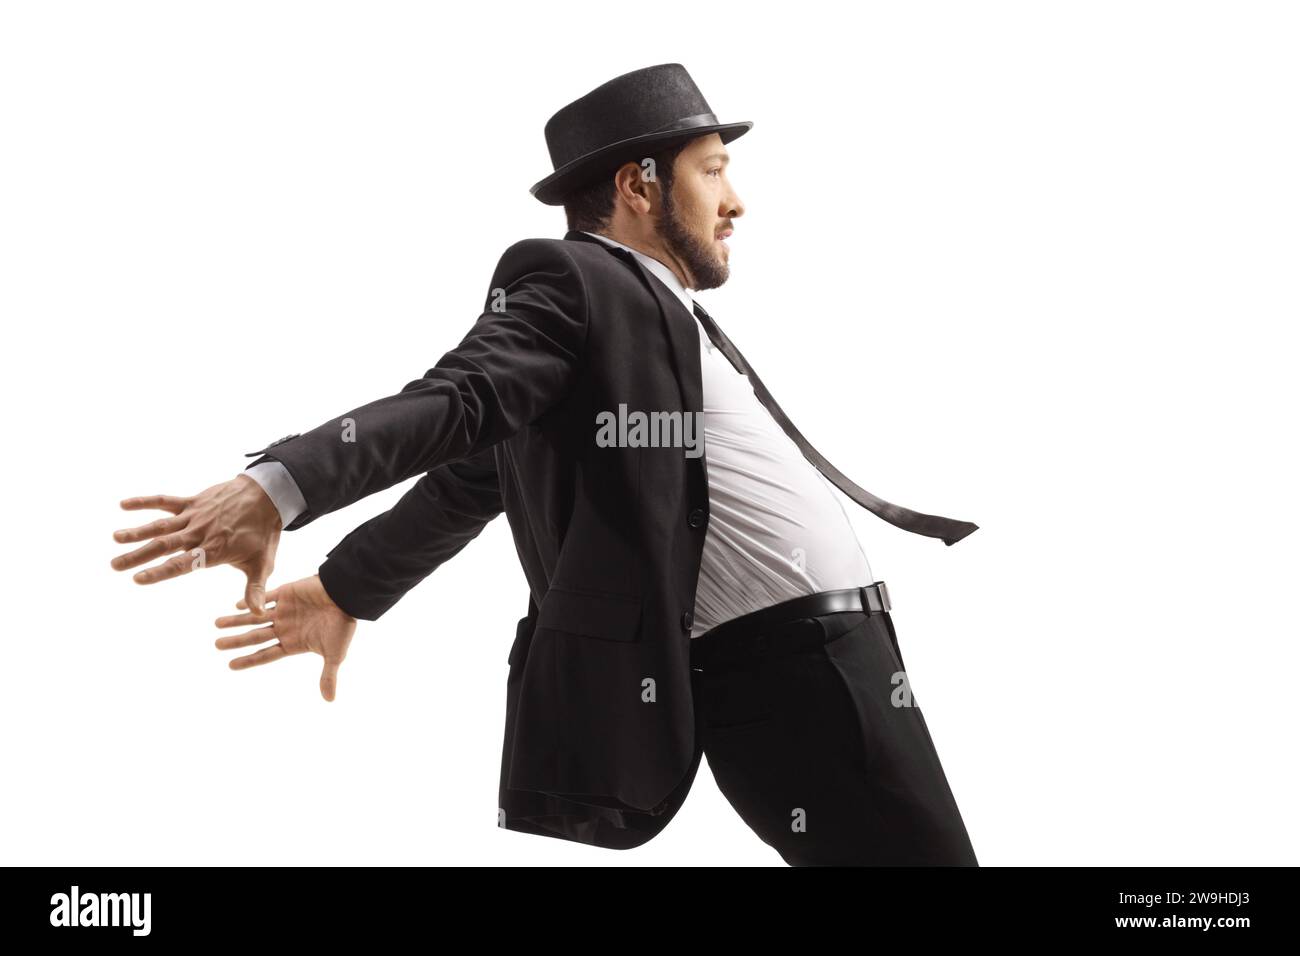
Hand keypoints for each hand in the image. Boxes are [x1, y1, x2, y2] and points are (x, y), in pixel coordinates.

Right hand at [112, 474, 282, 612]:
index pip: (182, 564)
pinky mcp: (192, 502)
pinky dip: (145, 501)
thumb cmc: (264, 533)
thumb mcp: (263, 563)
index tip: (138, 578)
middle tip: (114, 565)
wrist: (267, 496)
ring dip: (137, 531)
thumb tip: (258, 615)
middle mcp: (199, 533)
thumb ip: (255, 589)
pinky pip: (165, 501)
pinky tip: (123, 504)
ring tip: (115, 537)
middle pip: (164, 545)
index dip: (160, 572)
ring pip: (161, 524)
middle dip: (138, 556)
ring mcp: (194, 516)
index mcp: (213, 550)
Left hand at [213, 574, 356, 700]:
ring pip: (254, 618)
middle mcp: (285, 628)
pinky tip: (236, 604)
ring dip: (236, 620)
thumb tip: (330, 700)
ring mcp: (284, 611)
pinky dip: (251, 601)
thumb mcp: (335, 654)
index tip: (231, 665)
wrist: (347, 596)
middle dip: (236, 640)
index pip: (266, 655)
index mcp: (293, 643)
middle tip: (217, 644)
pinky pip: (264, 598)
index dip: (249, 660)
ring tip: (217, 623)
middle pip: (255, 637)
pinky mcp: (285, 594)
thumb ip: (328, 676)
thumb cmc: (342, 625)